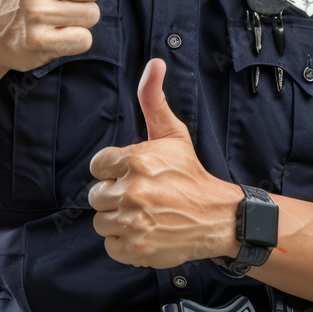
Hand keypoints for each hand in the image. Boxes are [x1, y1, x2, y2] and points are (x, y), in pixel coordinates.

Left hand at [88, 58, 241, 267]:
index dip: (113, 170)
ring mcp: (132, 222)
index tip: (133, 174)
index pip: (98, 166)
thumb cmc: (189, 174)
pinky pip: (110, 246)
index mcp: (135, 160)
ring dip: (118, 220)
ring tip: (143, 214)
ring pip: (101, 221)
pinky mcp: (135, 249)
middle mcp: (131, 191)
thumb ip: (153, 98)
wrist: (216, 216)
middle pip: (96, 196)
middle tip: (141, 196)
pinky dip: (124, 243)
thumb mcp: (172, 134)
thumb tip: (154, 63)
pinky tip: (144, 231)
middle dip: (115, 196)